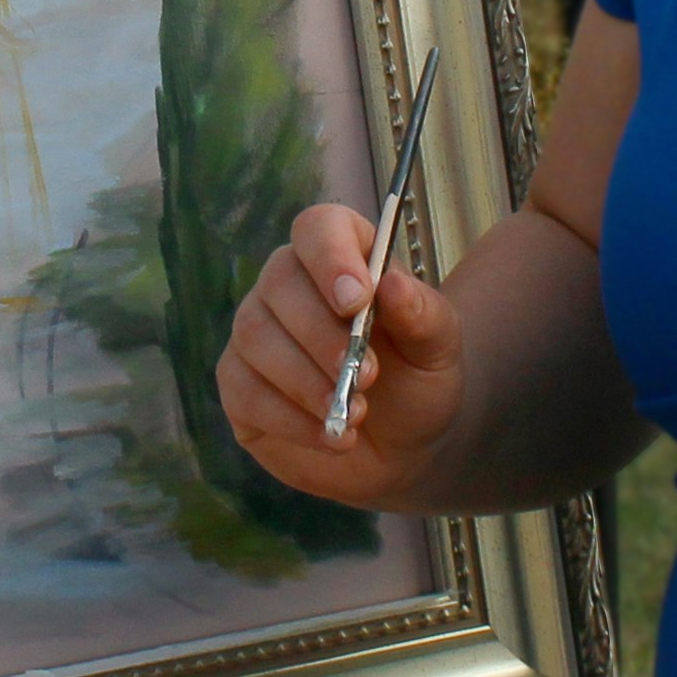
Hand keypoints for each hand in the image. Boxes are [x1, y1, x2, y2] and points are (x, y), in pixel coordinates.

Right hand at [213, 203, 457, 508]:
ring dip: (306, 381)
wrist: (398, 448)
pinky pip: (245, 391)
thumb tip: (392, 285)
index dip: (330, 257)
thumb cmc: (415, 383)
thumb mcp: (438, 351)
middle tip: (365, 376)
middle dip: (322, 334)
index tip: (357, 301)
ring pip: (255, 337)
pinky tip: (332, 435)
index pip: (317, 229)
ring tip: (355, 413)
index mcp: (341, 257)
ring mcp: (256, 332)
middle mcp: (288, 285)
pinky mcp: (238, 384)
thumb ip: (422, 315)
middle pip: (279, 282)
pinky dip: (291, 419)